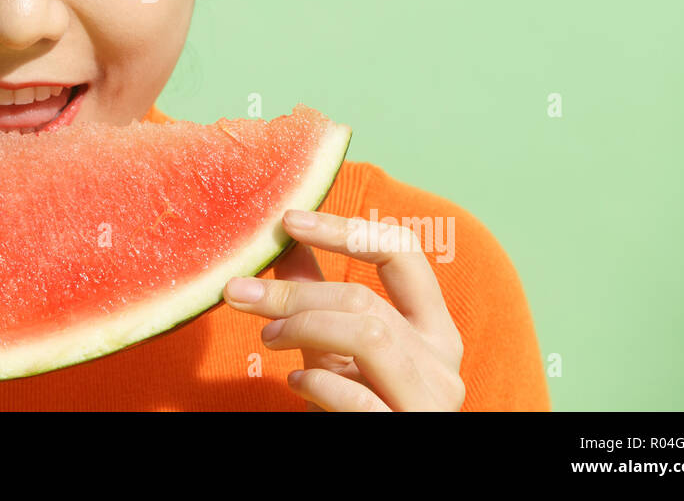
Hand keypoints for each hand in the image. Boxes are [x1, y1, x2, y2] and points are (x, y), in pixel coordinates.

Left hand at [223, 210, 464, 410]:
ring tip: (268, 338)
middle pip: (365, 300)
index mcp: (433, 328)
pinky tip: (295, 382)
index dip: (346, 229)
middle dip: (295, 293)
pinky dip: (318, 382)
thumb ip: (315, 296)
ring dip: (303, 327)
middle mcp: (442, 361)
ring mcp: (430, 401)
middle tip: (240, 294)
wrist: (382, 462)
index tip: (289, 220)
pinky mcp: (405, 434)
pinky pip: (358, 395)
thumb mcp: (332, 346)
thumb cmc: (355, 406)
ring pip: (368, 335)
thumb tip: (282, 240)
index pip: (403, 253)